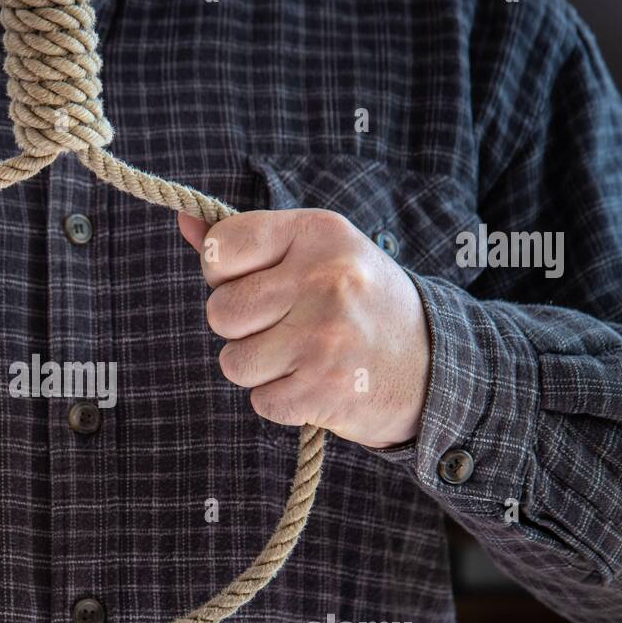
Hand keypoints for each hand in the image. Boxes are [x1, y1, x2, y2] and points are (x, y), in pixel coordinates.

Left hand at [178, 208, 429, 448]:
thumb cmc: (360, 304)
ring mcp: (325, 337)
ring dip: (260, 369)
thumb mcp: (318, 254)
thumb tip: (184, 222)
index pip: (221, 248)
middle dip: (242, 328)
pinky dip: (282, 401)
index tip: (255, 283)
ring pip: (234, 362)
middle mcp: (324, 279)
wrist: (437, 366)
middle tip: (288, 327)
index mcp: (319, 233)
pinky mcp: (325, 391)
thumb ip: (250, 242)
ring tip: (303, 357)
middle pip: (220, 312)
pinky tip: (316, 384)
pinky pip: (260, 401)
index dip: (223, 274)